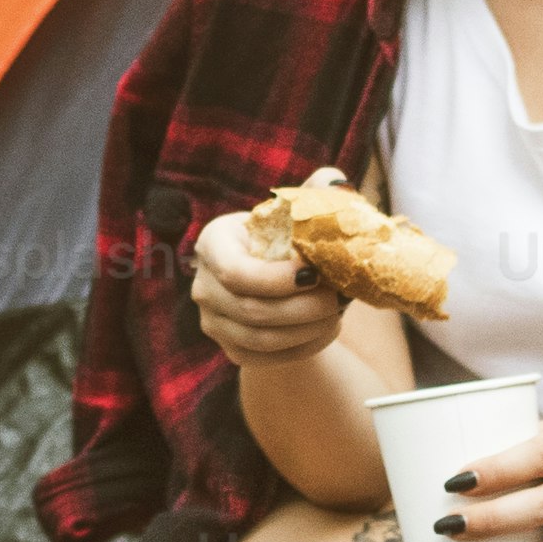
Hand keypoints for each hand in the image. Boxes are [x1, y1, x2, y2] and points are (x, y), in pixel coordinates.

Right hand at [187, 205, 348, 365]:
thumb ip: (314, 195)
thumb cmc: (287, 239)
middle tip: (338, 298)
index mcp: (214, 243)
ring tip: (337, 314)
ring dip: (305, 330)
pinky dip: (302, 348)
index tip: (314, 272)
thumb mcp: (297, 213)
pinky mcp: (231, 349)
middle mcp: (204, 285)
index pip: (234, 271)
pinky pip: (265, 359)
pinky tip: (327, 330)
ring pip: (259, 339)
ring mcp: (213, 321)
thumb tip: (335, 182)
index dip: (275, 278)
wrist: (278, 282)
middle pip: (250, 309)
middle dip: (301, 307)